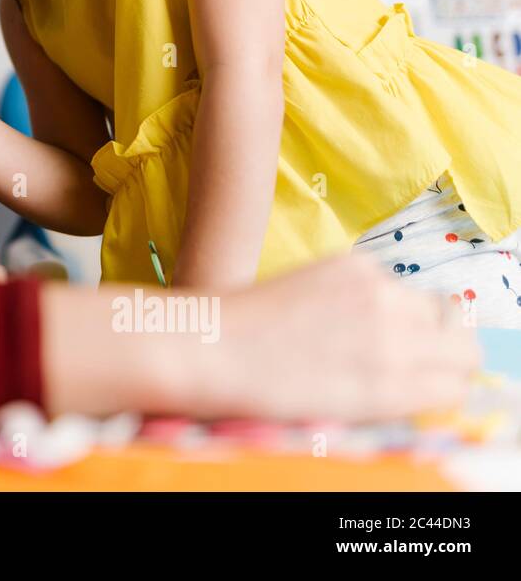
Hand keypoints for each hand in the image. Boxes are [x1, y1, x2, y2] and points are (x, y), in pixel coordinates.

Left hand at [215, 252, 479, 420]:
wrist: (211, 344)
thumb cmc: (267, 390)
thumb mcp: (343, 411)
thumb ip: (393, 395)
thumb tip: (426, 382)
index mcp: (391, 386)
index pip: (458, 383)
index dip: (443, 384)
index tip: (426, 383)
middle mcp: (393, 337)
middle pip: (463, 343)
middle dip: (447, 352)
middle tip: (410, 356)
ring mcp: (375, 295)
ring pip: (434, 307)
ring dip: (417, 320)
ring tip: (370, 330)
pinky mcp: (352, 264)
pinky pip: (390, 280)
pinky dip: (379, 292)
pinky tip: (336, 305)